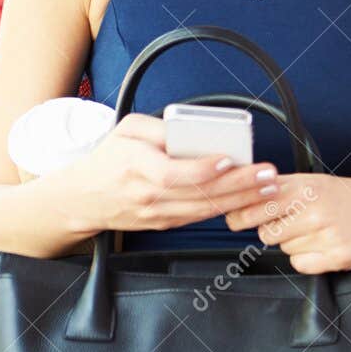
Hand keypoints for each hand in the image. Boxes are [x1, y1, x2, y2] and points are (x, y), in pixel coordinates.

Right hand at [65, 112, 278, 234]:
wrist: (82, 199)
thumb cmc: (107, 160)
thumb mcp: (127, 130)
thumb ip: (160, 128)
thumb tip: (194, 129)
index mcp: (134, 167)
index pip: (172, 173)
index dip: (203, 169)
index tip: (229, 159)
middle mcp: (146, 195)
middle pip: (199, 193)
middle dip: (239, 185)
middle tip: (267, 175)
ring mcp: (156, 213)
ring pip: (204, 209)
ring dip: (241, 199)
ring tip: (268, 188)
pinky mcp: (164, 223)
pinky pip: (199, 217)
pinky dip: (226, 209)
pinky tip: (249, 200)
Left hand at [224, 173, 350, 273]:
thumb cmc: (342, 196)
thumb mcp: (310, 182)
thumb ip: (274, 188)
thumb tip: (232, 197)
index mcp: (305, 188)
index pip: (255, 208)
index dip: (242, 216)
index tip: (237, 218)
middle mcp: (316, 210)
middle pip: (266, 234)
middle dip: (272, 231)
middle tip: (288, 224)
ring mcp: (328, 235)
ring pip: (285, 250)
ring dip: (294, 243)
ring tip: (316, 230)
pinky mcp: (338, 257)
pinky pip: (300, 265)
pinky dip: (307, 258)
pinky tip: (323, 244)